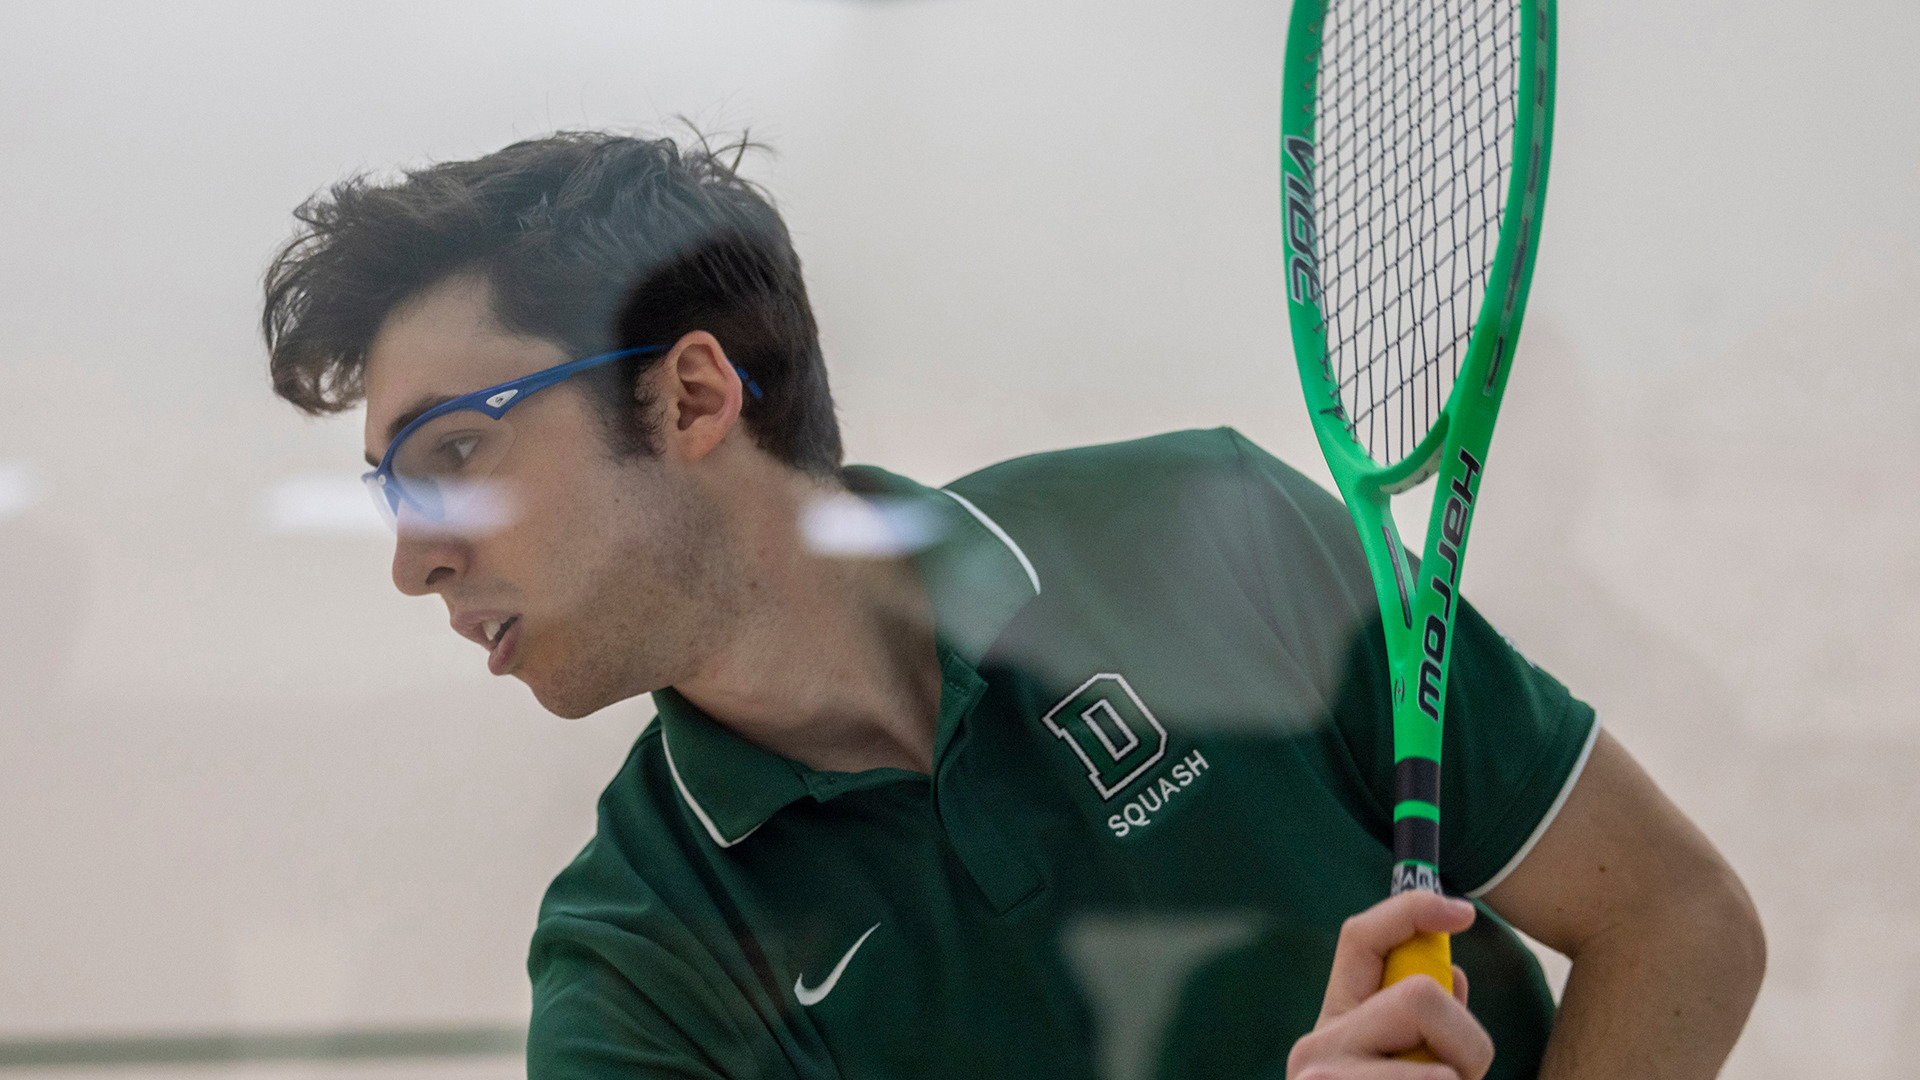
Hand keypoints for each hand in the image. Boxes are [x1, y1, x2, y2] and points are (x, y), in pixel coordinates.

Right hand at [1286, 891, 1493, 1079]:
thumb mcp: (1407, 1065)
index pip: (1360, 938)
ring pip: (1437, 1058)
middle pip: (1418, 995)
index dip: (1412, 910)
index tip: (1464, 912)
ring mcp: (1321, 1076)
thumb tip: (1453, 975)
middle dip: (1466, 1039)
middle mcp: (1317, 1043)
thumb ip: (1425, 1022)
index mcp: (1336, 1021)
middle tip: (1459, 1078)